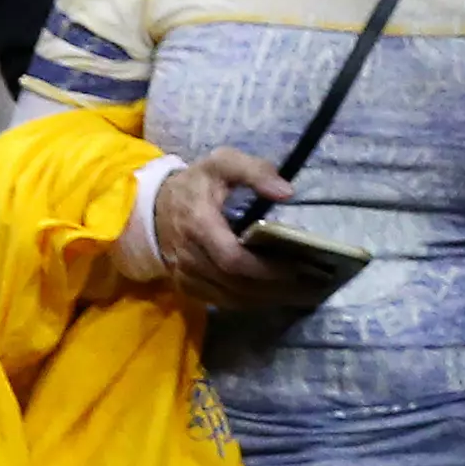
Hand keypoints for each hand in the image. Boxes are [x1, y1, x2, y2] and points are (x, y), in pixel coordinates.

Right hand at [151, 146, 318, 309]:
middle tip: (311, 286)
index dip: (264, 268)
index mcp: (199, 225)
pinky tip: (273, 296)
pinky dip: (247, 302)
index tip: (296, 267)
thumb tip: (286, 192)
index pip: (232, 259)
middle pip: (235, 284)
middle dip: (274, 289)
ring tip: (300, 294)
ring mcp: (185, 275)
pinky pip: (219, 301)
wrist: (153, 206)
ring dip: (265, 299)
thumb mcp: (222, 163)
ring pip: (229, 298)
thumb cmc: (196, 183)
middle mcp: (188, 256)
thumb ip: (254, 171)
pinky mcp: (186, 286)